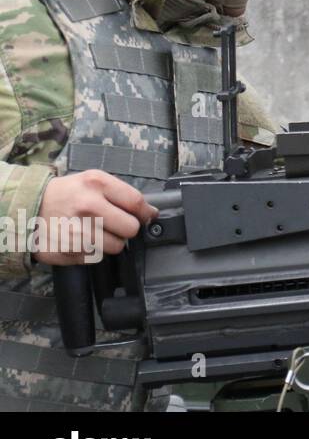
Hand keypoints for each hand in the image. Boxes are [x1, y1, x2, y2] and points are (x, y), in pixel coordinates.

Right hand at [32, 170, 157, 264]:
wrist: (27, 209)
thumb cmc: (66, 194)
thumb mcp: (91, 181)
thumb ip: (121, 193)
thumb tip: (150, 212)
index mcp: (97, 184)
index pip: (136, 202)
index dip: (145, 213)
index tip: (146, 216)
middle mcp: (88, 206)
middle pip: (131, 228)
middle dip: (127, 229)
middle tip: (115, 225)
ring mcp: (77, 231)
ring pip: (116, 246)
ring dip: (110, 242)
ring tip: (95, 232)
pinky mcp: (68, 251)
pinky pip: (97, 257)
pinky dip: (93, 251)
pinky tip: (81, 240)